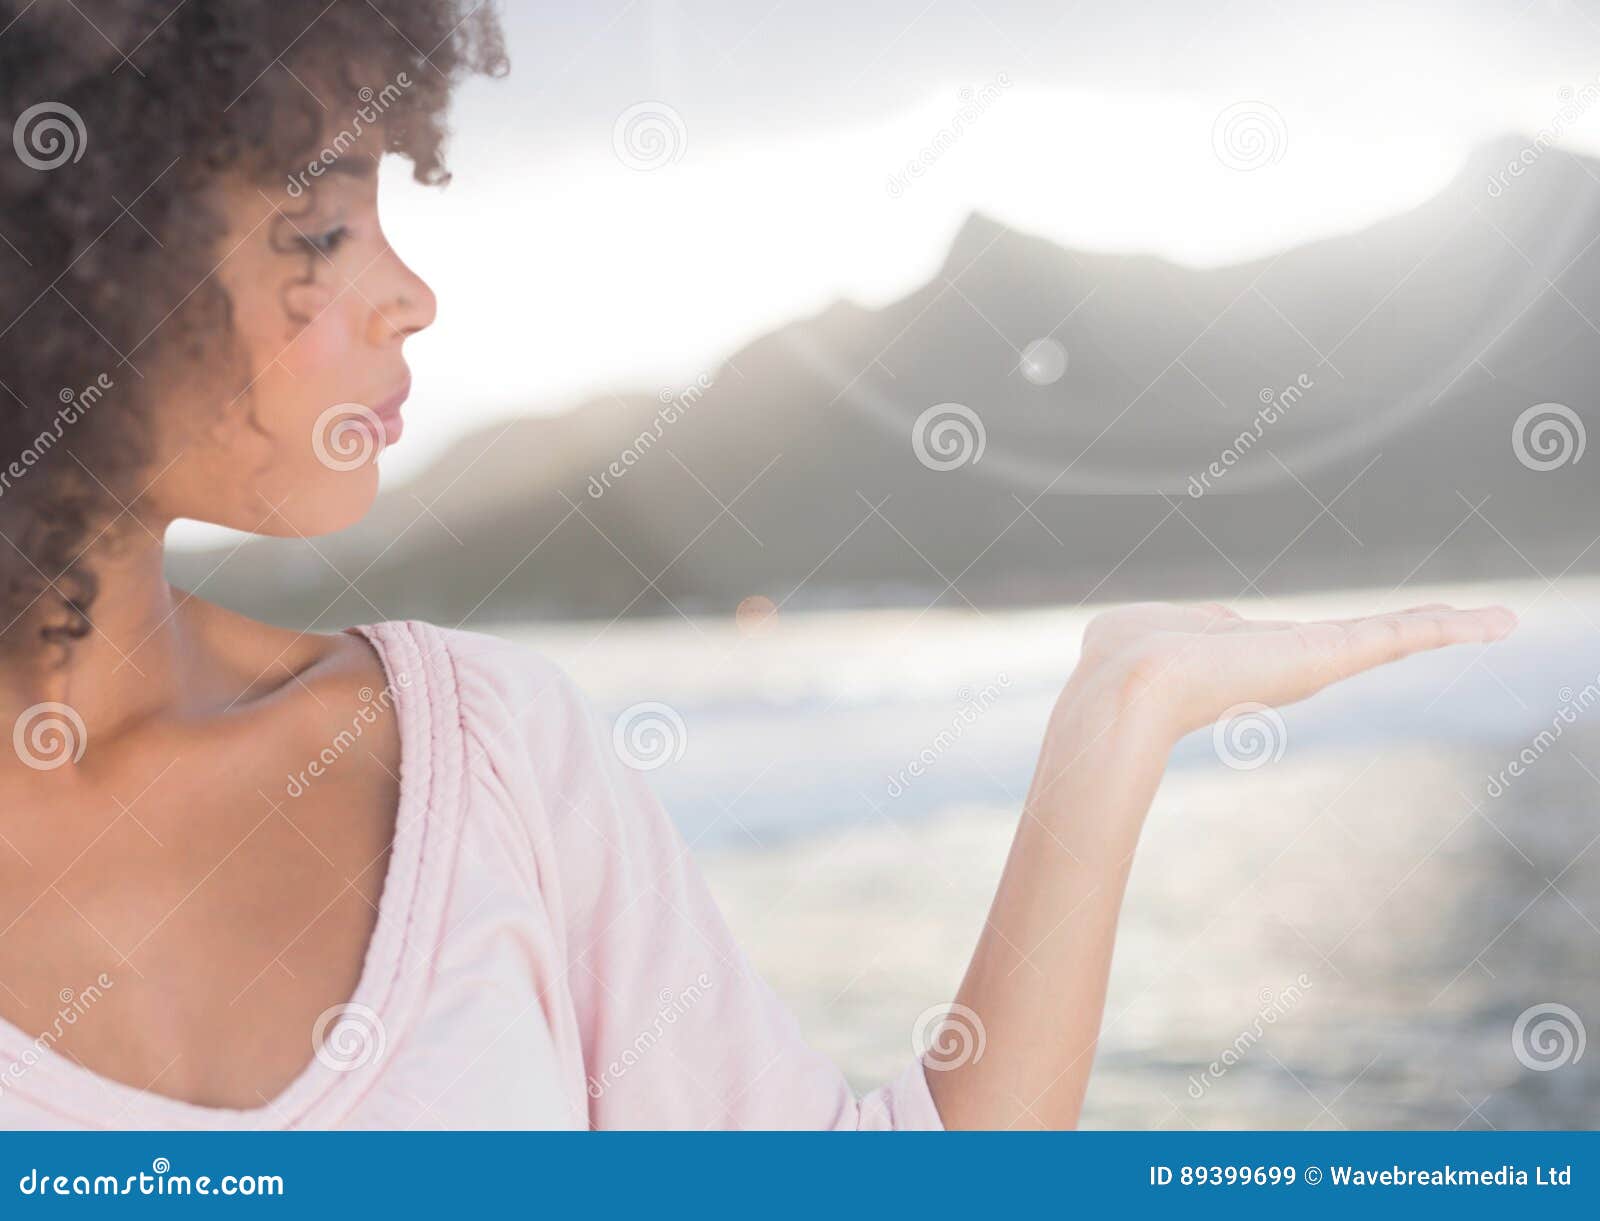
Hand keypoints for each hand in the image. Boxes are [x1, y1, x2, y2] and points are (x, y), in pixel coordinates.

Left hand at [1071, 600, 1517, 743]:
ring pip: (1391, 636)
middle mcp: (1288, 659)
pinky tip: (1495, 621)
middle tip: (1469, 625)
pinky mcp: (1334, 652)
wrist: (1134, 683)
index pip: (1296, 642)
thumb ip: (1172, 623)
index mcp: (1247, 653)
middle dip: (1412, 632)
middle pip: (1358, 642)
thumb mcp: (1141, 627)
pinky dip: (1450, 627)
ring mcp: (1313, 659)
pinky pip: (1402, 633)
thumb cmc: (1127, 654)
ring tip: (1498, 620)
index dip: (1324, 639)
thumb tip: (1199, 625)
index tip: (1349, 639)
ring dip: (1445, 627)